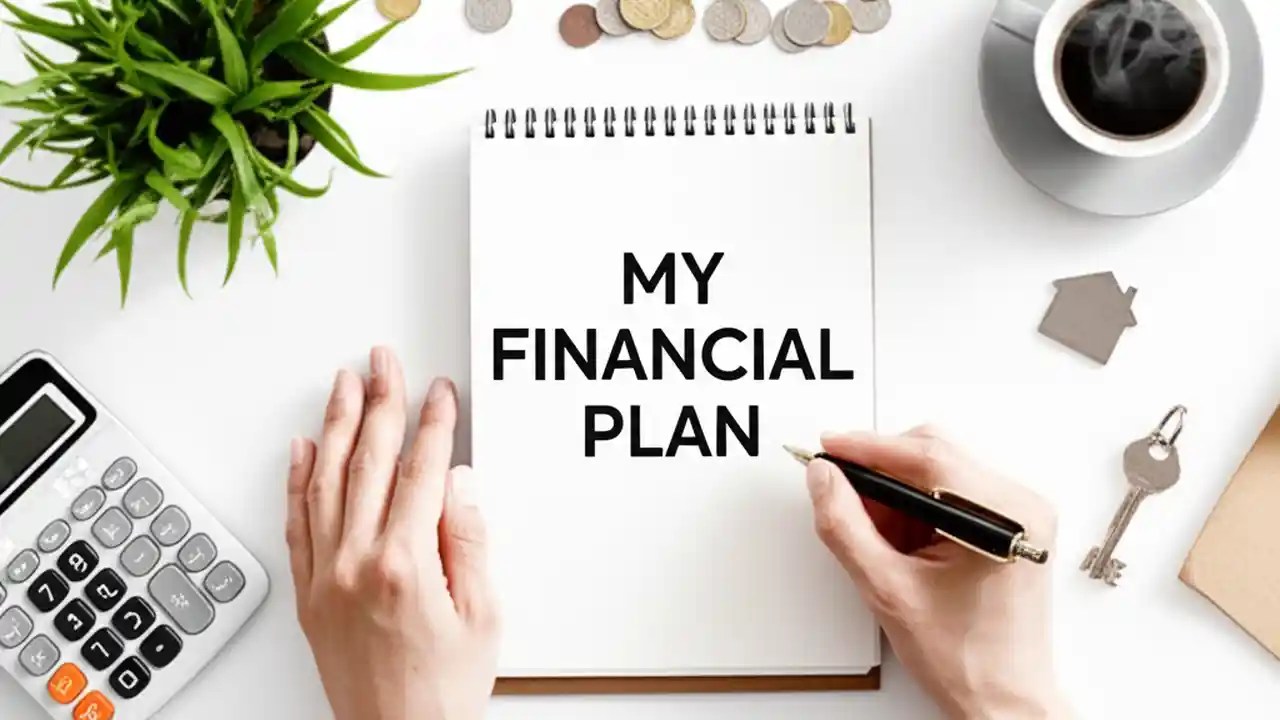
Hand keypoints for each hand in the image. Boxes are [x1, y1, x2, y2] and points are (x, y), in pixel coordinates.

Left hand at [286, 347, 498, 719]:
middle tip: (383, 362)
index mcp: (405, 564)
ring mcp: (325, 576)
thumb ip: (468, 540)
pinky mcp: (309, 594)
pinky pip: (296, 524)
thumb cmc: (443, 690)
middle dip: (379, 402)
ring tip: (343, 385)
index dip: (434, 424)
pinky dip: (297, 481)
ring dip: (334, 426)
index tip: (440, 393)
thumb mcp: (482, 614)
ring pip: (324, 482)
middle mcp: (355, 562)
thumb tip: (459, 482)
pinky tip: (301, 450)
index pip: (420, 471)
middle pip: (366, 462)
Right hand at [806, 427, 1069, 719]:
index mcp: (1004, 516)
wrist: (1004, 699)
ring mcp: (1019, 512)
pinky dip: (917, 508)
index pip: (927, 456)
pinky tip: (904, 544)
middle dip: (881, 473)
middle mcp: (1021, 504)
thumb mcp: (888, 590)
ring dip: (898, 495)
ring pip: (939, 470)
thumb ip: (845, 527)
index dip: (869, 447)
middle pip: (934, 454)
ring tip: (882, 542)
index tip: (829, 448)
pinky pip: (952, 491)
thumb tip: (824, 480)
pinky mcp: (1009, 523)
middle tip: (842, 497)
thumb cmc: (967, 659)